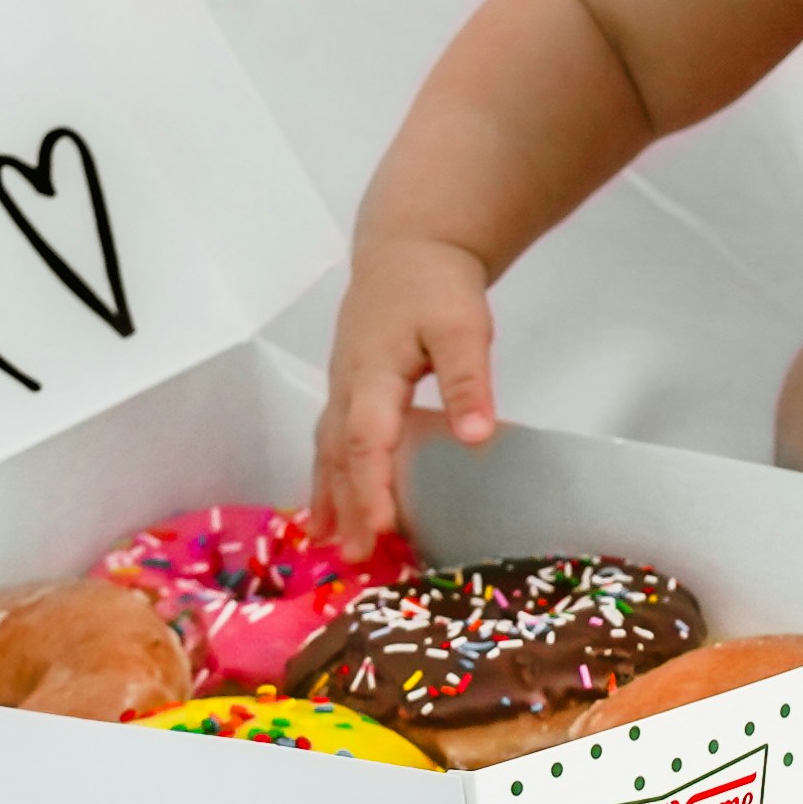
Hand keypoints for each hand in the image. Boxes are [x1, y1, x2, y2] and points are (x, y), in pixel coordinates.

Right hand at [308, 236, 496, 556]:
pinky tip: (328, 501)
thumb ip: (467, 382)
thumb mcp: (463, 327)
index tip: (381, 528)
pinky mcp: (346, 386)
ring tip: (328, 542)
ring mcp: (341, 385)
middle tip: (354, 557)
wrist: (408, 246)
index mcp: (374, 373)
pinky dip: (328, 474)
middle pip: (341, 454)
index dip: (372, 486)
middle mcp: (347, 385)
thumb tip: (475, 439)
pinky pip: (330, 438)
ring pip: (328, 448)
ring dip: (329, 495)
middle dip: (348, 506)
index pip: (368, 439)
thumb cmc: (436, 285)